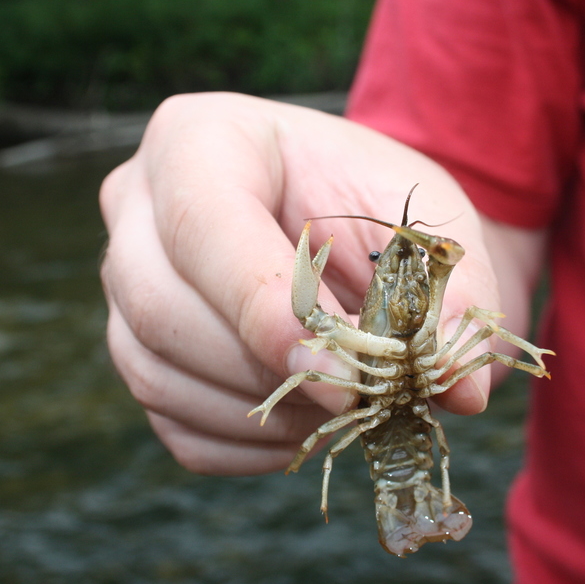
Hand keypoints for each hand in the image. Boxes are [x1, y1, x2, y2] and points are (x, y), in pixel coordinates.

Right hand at [99, 92, 540, 474]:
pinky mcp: (138, 353)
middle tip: (356, 400)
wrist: (347, 226)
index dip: (265, 307)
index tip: (344, 377)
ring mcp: (124, 285)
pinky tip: (310, 420)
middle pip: (159, 305)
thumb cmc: (377, 206)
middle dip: (266, 369)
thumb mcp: (429, 223)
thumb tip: (459, 386)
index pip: (202, 222)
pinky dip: (249, 443)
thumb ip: (451, 292)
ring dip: (263, 411)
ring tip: (345, 407)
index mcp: (199, 140)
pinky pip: (175, 422)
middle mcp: (138, 208)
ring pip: (156, 372)